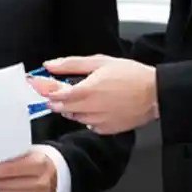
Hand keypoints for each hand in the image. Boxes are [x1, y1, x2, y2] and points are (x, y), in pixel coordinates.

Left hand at [39, 55, 158, 134]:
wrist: (156, 94)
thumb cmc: (131, 75)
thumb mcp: (100, 62)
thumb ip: (71, 64)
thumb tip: (50, 65)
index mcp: (86, 91)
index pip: (54, 95)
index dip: (43, 90)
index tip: (35, 85)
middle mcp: (89, 109)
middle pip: (60, 107)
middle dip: (55, 99)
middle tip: (58, 89)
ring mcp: (97, 122)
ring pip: (73, 116)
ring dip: (72, 106)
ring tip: (85, 94)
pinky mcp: (106, 130)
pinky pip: (88, 124)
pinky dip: (87, 115)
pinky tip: (97, 105)